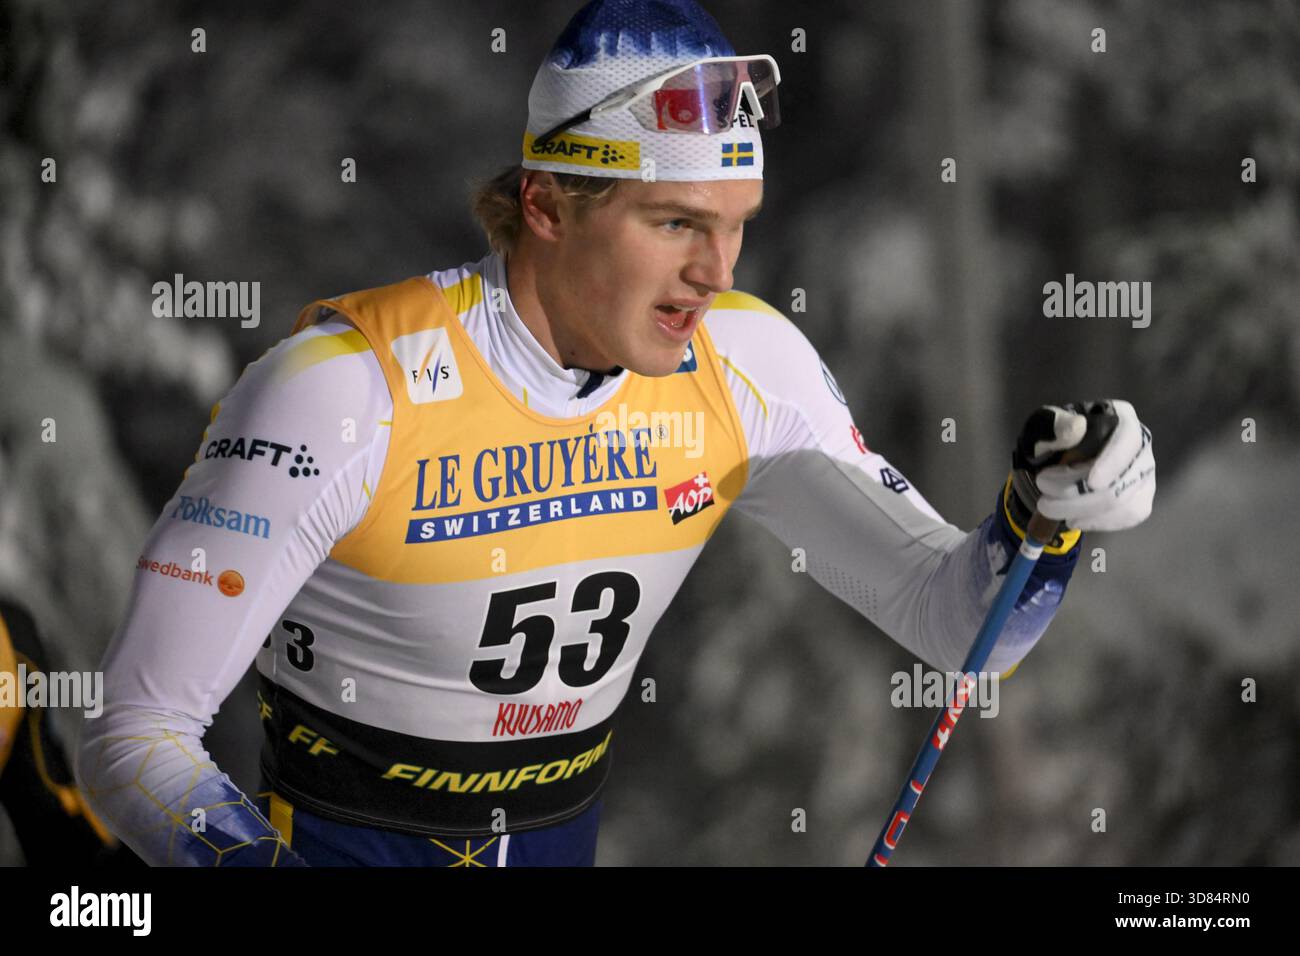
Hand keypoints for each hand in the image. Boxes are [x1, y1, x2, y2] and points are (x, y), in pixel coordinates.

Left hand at [1009, 399, 1154, 531]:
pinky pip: (1130, 515)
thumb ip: (1054, 425)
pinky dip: (1099, 522)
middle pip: (1123, 478)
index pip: (1128, 438)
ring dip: (1083, 511)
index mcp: (1120, 417)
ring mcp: (1144, 472)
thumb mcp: (1043, 426)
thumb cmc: (1052, 438)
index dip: (1114, 461)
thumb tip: (1076, 427)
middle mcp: (1141, 445)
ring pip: (1125, 502)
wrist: (1053, 461)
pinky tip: (1074, 519)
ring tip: (1051, 509)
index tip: (1092, 483)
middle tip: (1044, 499)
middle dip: (1079, 494)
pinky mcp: (1141, 496)